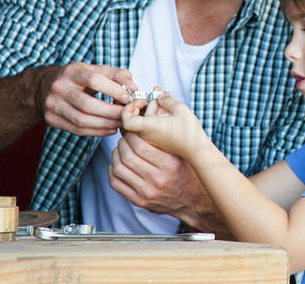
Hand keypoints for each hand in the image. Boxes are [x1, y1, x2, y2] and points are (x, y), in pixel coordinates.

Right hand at [35, 62, 135, 136]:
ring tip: (120, 124)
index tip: (128, 98)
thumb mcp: (96, 69)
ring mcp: (53, 105)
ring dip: (105, 124)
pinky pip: (76, 130)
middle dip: (110, 112)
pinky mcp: (51, 119)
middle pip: (87, 104)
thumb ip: (118, 76)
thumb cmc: (79, 77)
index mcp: (72, 71)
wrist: (46, 86)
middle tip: (127, 115)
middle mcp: (59, 88)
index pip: (93, 80)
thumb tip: (134, 89)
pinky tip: (109, 129)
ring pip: (81, 120)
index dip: (112, 90)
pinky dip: (96, 132)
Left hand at [111, 97, 212, 221]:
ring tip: (122, 148)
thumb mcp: (179, 150)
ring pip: (119, 167)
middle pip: (128, 155)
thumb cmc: (185, 169)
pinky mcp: (138, 201)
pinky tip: (119, 162)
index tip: (132, 128)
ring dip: (116, 154)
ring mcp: (147, 192)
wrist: (191, 198)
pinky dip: (113, 169)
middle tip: (125, 137)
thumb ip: (164, 131)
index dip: (132, 133)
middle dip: (123, 142)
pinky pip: (116, 182)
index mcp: (169, 163)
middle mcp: (158, 179)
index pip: (141, 144)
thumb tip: (153, 103)